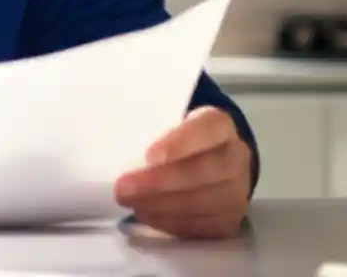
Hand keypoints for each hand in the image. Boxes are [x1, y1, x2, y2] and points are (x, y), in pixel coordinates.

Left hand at [114, 106, 252, 238]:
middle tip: (122, 190)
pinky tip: (147, 215)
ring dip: (161, 206)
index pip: (206, 128)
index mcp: (219, 123)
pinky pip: (203, 225)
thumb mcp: (164, 120)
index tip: (148, 156)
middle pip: (204, 171)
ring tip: (130, 203)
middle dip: (159, 183)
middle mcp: (236, 155)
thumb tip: (109, 139)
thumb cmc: (176, 136)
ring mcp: (237, 188)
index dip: (179, 143)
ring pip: (204, 202)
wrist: (208, 157)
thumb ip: (147, 126)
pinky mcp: (231, 217)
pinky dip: (171, 222)